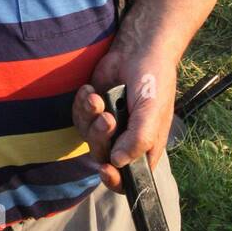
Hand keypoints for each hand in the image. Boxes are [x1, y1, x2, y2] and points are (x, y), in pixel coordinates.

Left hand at [72, 49, 177, 192]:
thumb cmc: (153, 80)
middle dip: (101, 138)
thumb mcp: (152, 111)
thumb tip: (118, 162)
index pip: (130, 178)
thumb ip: (139, 138)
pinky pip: (79, 118)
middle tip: (107, 118)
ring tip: (97, 98)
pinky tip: (89, 90)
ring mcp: (108, 126)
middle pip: (103, 157)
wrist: (137, 50)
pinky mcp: (93, 111)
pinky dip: (81, 104)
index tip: (107, 169)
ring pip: (88, 137)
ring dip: (90, 117)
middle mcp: (126, 140)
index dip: (116, 180)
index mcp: (146, 146)